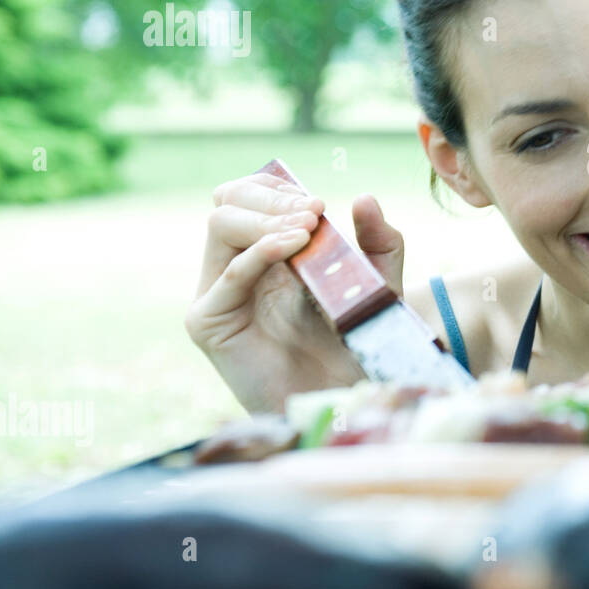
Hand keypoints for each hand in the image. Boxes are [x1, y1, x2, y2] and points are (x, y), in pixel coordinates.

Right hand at [184, 171, 406, 412]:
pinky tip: (295, 246)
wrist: (344, 399)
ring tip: (308, 229)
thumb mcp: (379, 284)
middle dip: (272, 198)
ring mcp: (218, 294)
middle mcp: (235, 269)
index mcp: (265, 254)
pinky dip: (261, 250)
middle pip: (228, 202)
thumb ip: (380, 241)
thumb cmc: (357, 344)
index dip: (276, 189)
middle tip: (314, 210)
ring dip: (267, 219)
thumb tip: (364, 198)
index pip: (247, 196)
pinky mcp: (209, 322)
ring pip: (221, 225)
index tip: (317, 202)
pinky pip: (228, 273)